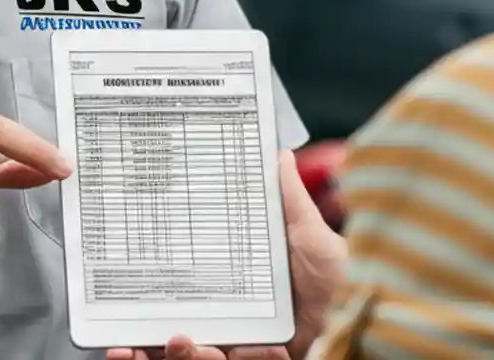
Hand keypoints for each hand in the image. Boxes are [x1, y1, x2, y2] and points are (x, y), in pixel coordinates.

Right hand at [108, 150, 347, 359]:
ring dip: (179, 358)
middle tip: (127, 345)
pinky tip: (229, 351)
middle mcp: (235, 327)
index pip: (180, 303)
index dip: (146, 310)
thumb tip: (276, 154)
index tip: (116, 302)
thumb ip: (288, 201)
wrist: (377, 314)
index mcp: (234, 295)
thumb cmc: (343, 278)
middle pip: (176, 343)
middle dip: (147, 349)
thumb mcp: (310, 237)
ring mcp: (246, 351)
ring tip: (181, 342)